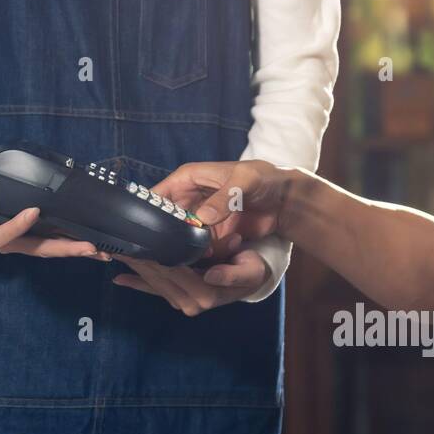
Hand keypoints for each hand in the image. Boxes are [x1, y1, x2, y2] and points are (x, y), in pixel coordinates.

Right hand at [0, 144, 110, 259]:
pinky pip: (58, 245)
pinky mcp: (39, 238)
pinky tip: (99, 248)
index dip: (17, 226)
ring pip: (51, 250)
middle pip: (36, 249)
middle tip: (88, 247)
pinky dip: (77, 246)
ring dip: (75, 251)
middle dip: (63, 249)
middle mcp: (9, 239)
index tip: (34, 211)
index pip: (2, 235)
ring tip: (100, 251)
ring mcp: (26, 240)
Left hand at [111, 246, 271, 314]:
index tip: (139, 240)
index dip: (156, 256)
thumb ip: (231, 274)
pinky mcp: (176, 298)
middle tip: (120, 239)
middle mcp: (190, 303)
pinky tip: (120, 279)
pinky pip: (153, 291)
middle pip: (159, 276)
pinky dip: (136, 284)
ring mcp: (181, 302)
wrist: (251, 279)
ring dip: (135, 267)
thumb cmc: (250, 269)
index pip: (175, 271)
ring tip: (117, 249)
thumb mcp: (249, 270)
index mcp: (206, 295)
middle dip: (140, 259)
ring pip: (153, 282)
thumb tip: (210, 276)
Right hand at [149, 159, 296, 246]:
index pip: (157, 195)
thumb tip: (202, 217)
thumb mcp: (244, 182)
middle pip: (166, 222)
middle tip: (179, 248)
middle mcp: (189, 200)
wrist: (284, 200)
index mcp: (188, 179)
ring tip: (209, 249)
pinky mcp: (212, 236)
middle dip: (171, 236)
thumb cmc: (264, 179)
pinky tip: (221, 251)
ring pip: (182, 239)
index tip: (150, 232)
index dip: (149, 212)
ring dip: (192, 248)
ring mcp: (199, 220)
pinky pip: (200, 249)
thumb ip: (224, 198)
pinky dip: (208, 254)